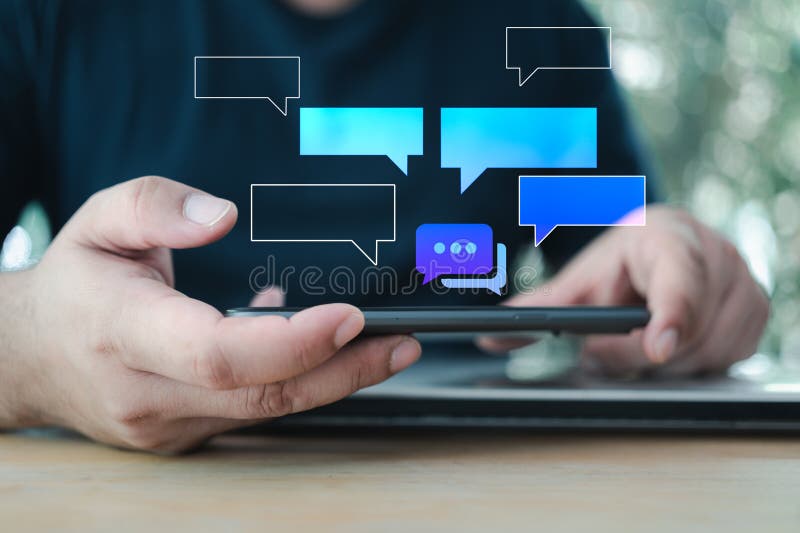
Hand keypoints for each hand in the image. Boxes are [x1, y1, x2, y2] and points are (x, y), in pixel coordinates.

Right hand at [1, 176, 419, 451]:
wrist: (28, 356)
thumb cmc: (74, 283)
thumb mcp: (98, 221)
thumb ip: (156, 206)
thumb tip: (221, 215)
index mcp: (126, 331)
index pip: (219, 352)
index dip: (293, 341)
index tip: (351, 315)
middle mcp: (149, 391)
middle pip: (262, 395)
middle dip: (343, 371)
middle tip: (402, 343)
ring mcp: (167, 423)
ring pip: (265, 411)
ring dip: (333, 382)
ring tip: (388, 350)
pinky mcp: (184, 432)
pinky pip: (251, 411)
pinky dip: (295, 382)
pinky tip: (326, 351)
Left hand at [479, 206, 768, 376]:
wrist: (661, 245)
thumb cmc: (620, 263)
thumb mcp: (579, 280)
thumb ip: (539, 308)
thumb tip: (489, 336)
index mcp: (667, 235)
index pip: (679, 276)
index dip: (671, 315)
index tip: (656, 349)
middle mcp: (715, 253)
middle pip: (686, 330)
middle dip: (639, 353)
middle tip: (608, 349)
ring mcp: (743, 282)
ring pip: (709, 352)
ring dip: (666, 363)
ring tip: (639, 342)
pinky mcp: (756, 310)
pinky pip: (730, 358)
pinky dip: (696, 363)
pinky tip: (671, 344)